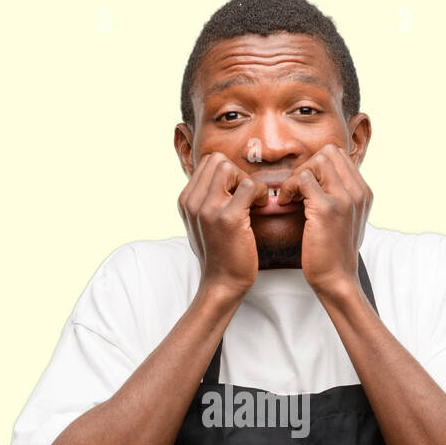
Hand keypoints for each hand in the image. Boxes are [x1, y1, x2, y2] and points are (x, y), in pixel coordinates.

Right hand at [177, 152, 267, 302]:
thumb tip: (221, 178)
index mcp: (185, 201)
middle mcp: (192, 202)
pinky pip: (249, 186)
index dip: (228, 173)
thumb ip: (205, 200)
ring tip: (253, 202)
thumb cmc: (218, 254)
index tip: (237, 193)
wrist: (221, 284)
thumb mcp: (202, 223)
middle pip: (217, 160)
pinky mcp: (227, 218)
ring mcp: (208, 209)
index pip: (207, 163)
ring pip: (229, 168)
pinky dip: (260, 193)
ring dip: (247, 181)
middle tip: (246, 196)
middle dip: (237, 173)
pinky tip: (260, 208)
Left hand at [276, 144, 372, 300]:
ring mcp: (344, 199)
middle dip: (307, 166)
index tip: (306, 186)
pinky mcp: (327, 209)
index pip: (340, 156)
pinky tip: (285, 203)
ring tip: (291, 196)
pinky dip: (289, 187)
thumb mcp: (347, 220)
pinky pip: (303, 178)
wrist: (337, 279)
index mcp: (363, 192)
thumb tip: (326, 181)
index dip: (317, 165)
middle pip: (329, 152)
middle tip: (297, 189)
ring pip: (317, 160)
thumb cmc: (335, 253)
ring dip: (298, 175)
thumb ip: (341, 198)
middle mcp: (358, 192)